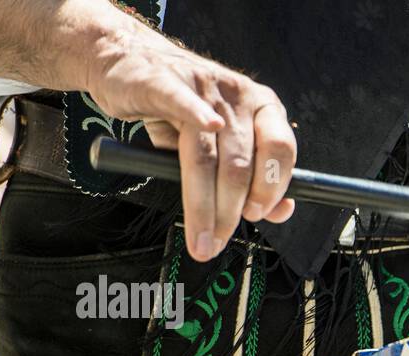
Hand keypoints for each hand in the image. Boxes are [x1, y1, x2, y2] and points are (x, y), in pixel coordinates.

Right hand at [84, 22, 296, 260]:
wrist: (128, 61)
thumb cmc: (182, 111)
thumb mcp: (222, 145)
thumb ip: (252, 177)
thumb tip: (278, 212)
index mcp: (264, 108)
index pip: (280, 152)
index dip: (270, 188)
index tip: (255, 216)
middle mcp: (240, 95)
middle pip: (238, 163)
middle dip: (229, 210)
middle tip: (216, 242)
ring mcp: (204, 86)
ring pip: (206, 155)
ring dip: (204, 203)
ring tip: (200, 238)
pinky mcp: (165, 82)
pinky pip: (184, 103)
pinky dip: (197, 113)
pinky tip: (209, 126)